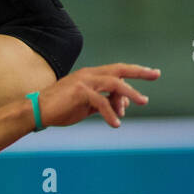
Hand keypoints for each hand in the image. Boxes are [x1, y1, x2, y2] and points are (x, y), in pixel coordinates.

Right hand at [36, 64, 160, 129]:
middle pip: (120, 70)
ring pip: (114, 84)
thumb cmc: (60, 109)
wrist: (37, 111)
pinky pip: (101, 102)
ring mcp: (84, 81)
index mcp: (91, 75)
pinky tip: (115, 124)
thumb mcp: (86, 106)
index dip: (134, 72)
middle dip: (139, 72)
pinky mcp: (80, 92)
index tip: (151, 74)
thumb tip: (120, 107)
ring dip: (129, 93)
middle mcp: (89, 74)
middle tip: (156, 74)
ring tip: (141, 102)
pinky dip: (110, 114)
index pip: (117, 71)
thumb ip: (102, 103)